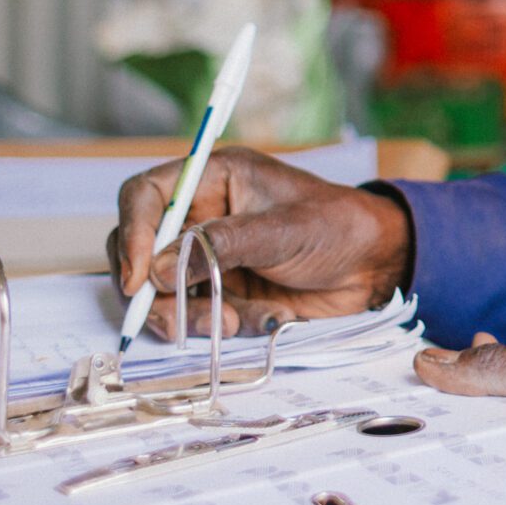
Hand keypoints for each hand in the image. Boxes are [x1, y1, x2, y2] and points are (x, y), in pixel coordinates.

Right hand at [107, 146, 410, 340]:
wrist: (374, 266)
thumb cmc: (337, 227)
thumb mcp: (282, 230)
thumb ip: (221, 245)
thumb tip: (158, 268)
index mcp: (215, 179)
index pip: (146, 196)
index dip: (132, 232)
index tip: (136, 276)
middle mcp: (203, 215)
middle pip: (142, 250)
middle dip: (153, 289)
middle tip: (172, 319)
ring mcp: (209, 257)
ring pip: (164, 291)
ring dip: (191, 314)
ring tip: (233, 323)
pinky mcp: (223, 292)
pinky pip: (198, 314)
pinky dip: (218, 325)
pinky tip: (259, 320)